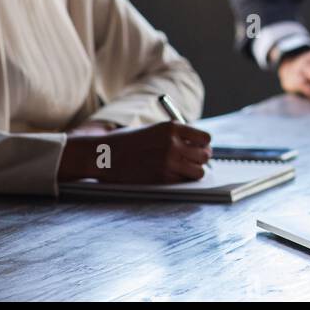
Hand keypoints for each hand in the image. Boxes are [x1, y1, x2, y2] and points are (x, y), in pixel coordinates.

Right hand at [57, 121, 211, 183]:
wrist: (104, 155)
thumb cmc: (128, 142)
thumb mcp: (154, 130)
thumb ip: (175, 136)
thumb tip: (198, 146)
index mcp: (172, 128)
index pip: (205, 138)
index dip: (203, 144)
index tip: (198, 148)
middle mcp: (173, 144)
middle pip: (205, 155)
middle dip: (201, 159)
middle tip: (193, 161)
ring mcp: (168, 162)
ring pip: (199, 172)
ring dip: (194, 171)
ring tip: (184, 169)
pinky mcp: (162, 179)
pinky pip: (183, 181)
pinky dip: (181, 180)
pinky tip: (171, 175)